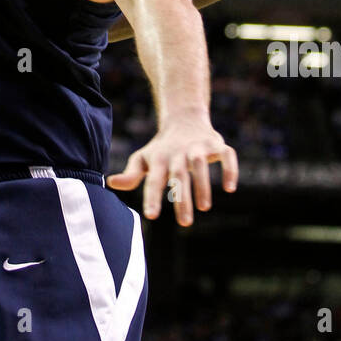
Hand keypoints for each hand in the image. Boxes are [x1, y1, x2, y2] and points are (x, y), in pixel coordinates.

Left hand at [108, 112, 237, 224]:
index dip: (152, 197)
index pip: (154, 180)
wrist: (183, 117)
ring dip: (203, 185)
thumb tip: (110, 183)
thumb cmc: (161, 147)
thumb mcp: (144, 159)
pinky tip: (230, 188)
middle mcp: (179, 153)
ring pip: (200, 165)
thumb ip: (131, 174)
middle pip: (179, 175)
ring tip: (204, 208)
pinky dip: (230, 169)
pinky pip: (226, 155)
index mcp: (160, 159)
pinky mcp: (217, 144)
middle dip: (182, 198)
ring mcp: (199, 147)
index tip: (151, 216)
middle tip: (185, 223)